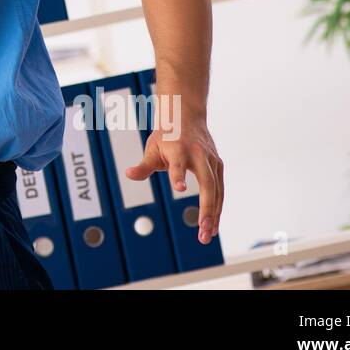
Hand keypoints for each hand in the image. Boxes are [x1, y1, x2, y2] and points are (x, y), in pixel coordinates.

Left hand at [126, 117, 222, 244]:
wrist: (187, 115)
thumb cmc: (167, 134)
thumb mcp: (152, 147)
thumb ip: (144, 165)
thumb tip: (129, 174)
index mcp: (179, 149)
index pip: (178, 164)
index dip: (178, 175)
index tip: (179, 189)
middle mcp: (199, 155)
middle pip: (207, 183)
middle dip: (206, 208)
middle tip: (202, 230)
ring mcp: (212, 161)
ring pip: (217, 190)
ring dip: (214, 214)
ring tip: (207, 234)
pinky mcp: (219, 166)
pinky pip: (220, 190)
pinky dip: (217, 208)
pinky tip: (213, 224)